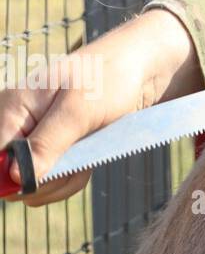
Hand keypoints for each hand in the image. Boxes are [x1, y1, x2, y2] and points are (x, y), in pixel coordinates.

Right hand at [1, 9, 203, 205]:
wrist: (143, 68)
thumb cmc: (111, 77)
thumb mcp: (80, 110)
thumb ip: (47, 143)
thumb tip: (15, 177)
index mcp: (11, 109)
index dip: (15, 176)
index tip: (46, 174)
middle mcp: (17, 126)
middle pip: (11, 180)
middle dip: (47, 180)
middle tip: (79, 158)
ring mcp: (36, 140)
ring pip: (34, 185)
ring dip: (65, 179)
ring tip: (90, 151)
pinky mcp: (55, 150)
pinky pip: (53, 181)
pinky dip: (73, 177)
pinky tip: (91, 158)